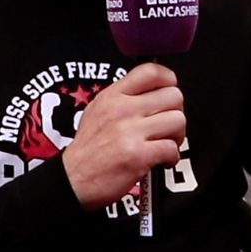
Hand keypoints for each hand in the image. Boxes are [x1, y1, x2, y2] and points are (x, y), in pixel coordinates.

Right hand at [61, 63, 184, 207]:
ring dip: (177, 136)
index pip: (150, 71)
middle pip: (173, 96)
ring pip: (178, 121)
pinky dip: (171, 157)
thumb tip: (153, 92)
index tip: (169, 91)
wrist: (72, 180)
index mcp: (112, 96)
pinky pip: (172, 148)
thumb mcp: (97, 111)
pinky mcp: (139, 155)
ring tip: (164, 143)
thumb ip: (123, 98)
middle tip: (167, 126)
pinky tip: (161, 160)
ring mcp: (130, 132)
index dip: (168, 80)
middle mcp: (122, 110)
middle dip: (176, 112)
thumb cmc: (87, 149)